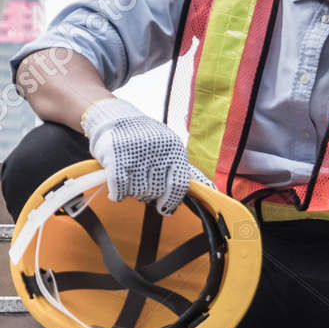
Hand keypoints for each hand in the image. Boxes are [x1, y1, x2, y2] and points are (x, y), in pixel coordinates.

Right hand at [81, 98, 207, 215]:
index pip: (179, 184)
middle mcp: (158, 151)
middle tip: (142, 184)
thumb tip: (212, 190)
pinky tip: (117, 191)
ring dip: (133, 192)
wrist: (116, 118)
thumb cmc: (147, 140)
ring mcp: (137, 153)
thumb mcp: (171, 150)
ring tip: (131, 179)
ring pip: (138, 191)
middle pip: (156, 191)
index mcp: (175, 150)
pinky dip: (118, 194)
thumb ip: (185, 171)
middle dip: (149, 194)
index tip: (165, 210)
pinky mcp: (116, 156)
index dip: (172, 201)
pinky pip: (120, 187)